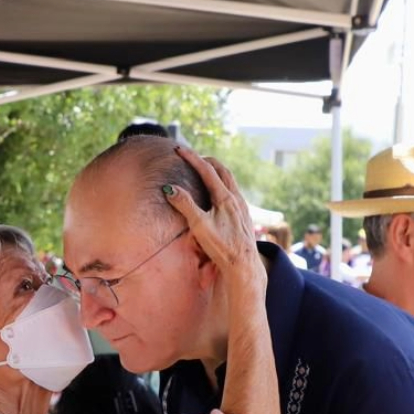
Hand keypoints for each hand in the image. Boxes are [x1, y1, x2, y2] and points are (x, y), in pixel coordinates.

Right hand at [165, 146, 265, 316]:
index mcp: (225, 197)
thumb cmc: (221, 246)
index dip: (192, 158)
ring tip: (206, 171)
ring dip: (217, 172)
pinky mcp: (244, 216)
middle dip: (207, 161)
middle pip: (222, 171)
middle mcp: (236, 198)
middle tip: (194, 157)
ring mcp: (241, 207)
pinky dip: (223, 185)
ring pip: (230, 181)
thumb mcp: (199, 225)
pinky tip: (219, 194)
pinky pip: (233, 192)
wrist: (243, 264)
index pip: (206, 170)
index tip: (179, 149)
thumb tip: (170, 188)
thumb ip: (185, 204)